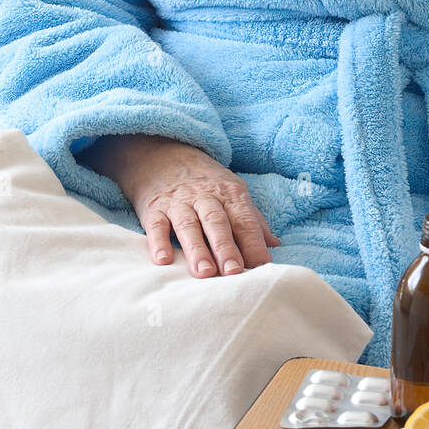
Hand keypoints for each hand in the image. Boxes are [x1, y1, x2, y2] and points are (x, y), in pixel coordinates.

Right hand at [130, 138, 281, 276]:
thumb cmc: (206, 182)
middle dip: (226, 248)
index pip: (244, 220)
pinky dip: (158, 242)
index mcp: (230, 194)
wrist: (164, 156)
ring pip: (189, 226)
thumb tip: (274, 245)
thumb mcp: (233, 192)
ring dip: (197, 250)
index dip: (253, 243)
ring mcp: (179, 202)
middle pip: (217, 223)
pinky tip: (163, 260)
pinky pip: (156, 225)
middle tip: (233, 272)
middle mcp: (205, 197)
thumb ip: (252, 220)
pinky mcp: (154, 208)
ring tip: (204, 273)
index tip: (262, 266)